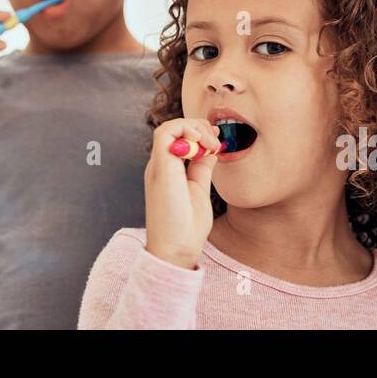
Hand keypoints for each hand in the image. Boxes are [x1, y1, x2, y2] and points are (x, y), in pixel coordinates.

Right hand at [144, 118, 222, 269]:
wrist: (176, 250)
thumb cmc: (187, 228)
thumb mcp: (199, 190)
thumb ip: (202, 168)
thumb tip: (210, 151)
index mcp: (168, 170)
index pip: (179, 139)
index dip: (199, 132)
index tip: (218, 139)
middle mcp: (160, 165)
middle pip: (174, 130)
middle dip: (199, 127)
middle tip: (217, 141)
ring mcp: (158, 166)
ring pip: (168, 128)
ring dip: (193, 127)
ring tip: (211, 143)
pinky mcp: (160, 168)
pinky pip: (165, 134)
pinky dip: (184, 130)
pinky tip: (201, 142)